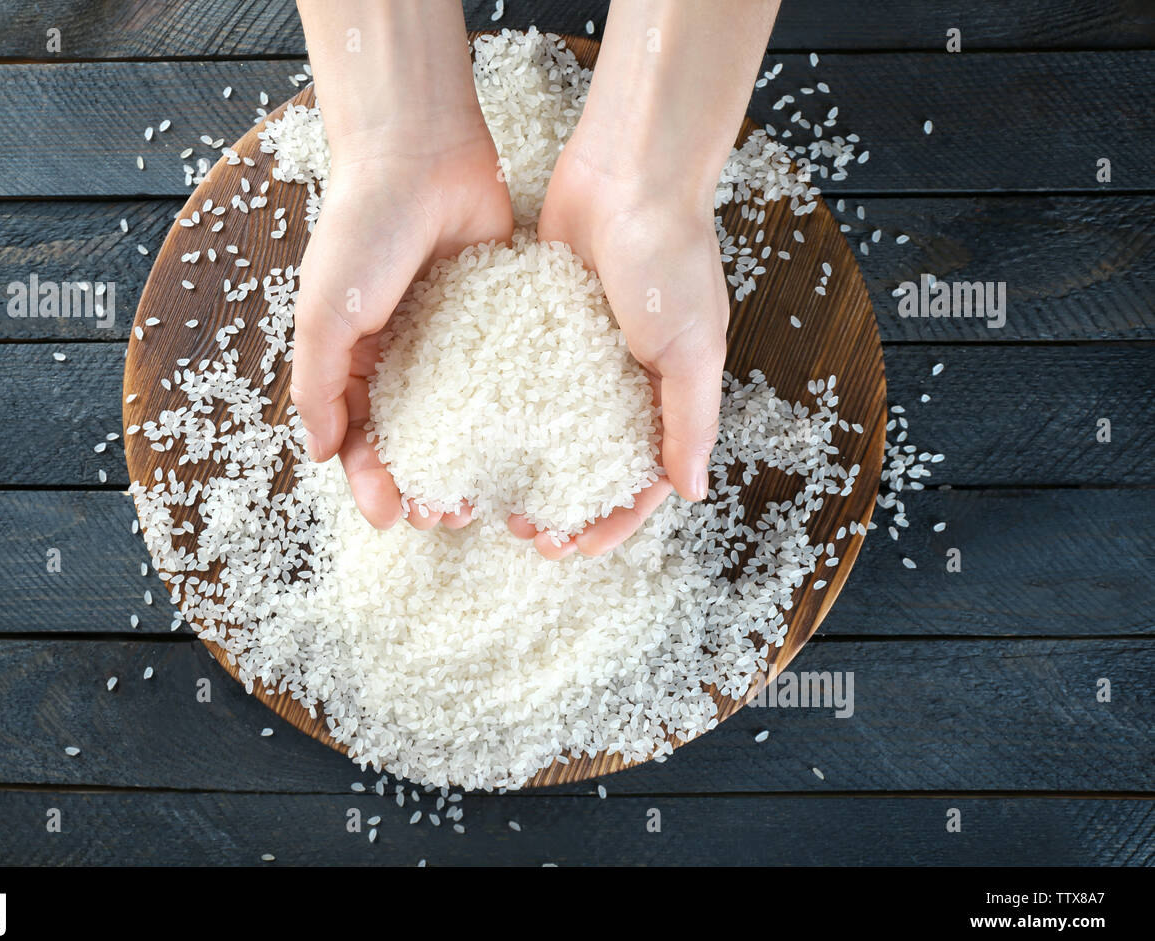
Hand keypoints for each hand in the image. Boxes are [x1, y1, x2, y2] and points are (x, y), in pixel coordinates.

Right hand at [290, 122, 513, 529]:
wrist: (422, 153)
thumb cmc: (361, 230)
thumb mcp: (324, 313)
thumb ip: (318, 385)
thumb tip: (319, 454)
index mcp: (352, 359)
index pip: (357, 438)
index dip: (370, 482)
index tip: (394, 518)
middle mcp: (400, 357)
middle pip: (412, 438)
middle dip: (424, 484)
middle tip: (447, 517)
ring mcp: (451, 341)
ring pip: (462, 419)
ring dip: (468, 463)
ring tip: (484, 498)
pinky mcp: (497, 319)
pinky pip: (504, 375)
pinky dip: (510, 413)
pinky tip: (526, 446)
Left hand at [507, 133, 728, 558]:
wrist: (629, 171)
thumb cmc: (671, 257)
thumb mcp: (693, 349)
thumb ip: (691, 420)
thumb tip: (692, 492)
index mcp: (665, 394)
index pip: (638, 480)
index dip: (610, 521)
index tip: (571, 551)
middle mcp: (620, 381)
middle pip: (586, 462)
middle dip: (558, 503)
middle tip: (519, 529)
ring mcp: (577, 353)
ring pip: (546, 427)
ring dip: (521, 464)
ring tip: (485, 493)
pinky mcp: (537, 320)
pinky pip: (515, 375)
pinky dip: (497, 409)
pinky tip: (466, 433)